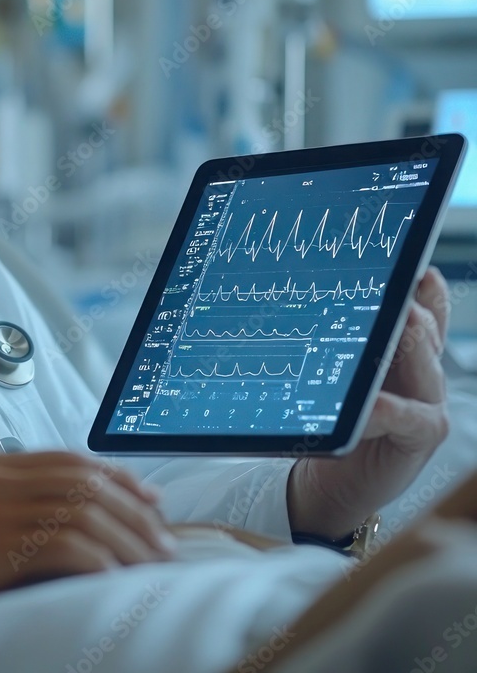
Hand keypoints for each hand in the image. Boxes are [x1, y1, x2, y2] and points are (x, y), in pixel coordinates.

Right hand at [0, 451, 175, 622]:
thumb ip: (13, 506)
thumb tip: (73, 525)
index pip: (71, 460)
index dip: (118, 477)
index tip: (150, 499)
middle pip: (84, 482)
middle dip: (133, 510)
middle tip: (164, 540)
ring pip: (82, 510)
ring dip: (126, 537)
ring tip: (152, 563)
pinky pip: (62, 542)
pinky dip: (97, 558)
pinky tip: (115, 576)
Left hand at [287, 267, 450, 538]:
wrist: (330, 478)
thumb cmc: (332, 418)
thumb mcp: (336, 372)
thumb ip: (340, 337)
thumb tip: (316, 290)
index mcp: (404, 348)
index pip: (423, 305)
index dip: (422, 286)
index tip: (411, 264)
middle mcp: (422, 370)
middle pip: (423, 329)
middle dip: (409, 306)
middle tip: (394, 290)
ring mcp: (426, 402)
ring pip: (424, 364)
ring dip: (408, 343)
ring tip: (400, 321)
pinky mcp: (420, 436)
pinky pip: (410, 416)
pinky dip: (389, 408)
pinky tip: (373, 404)